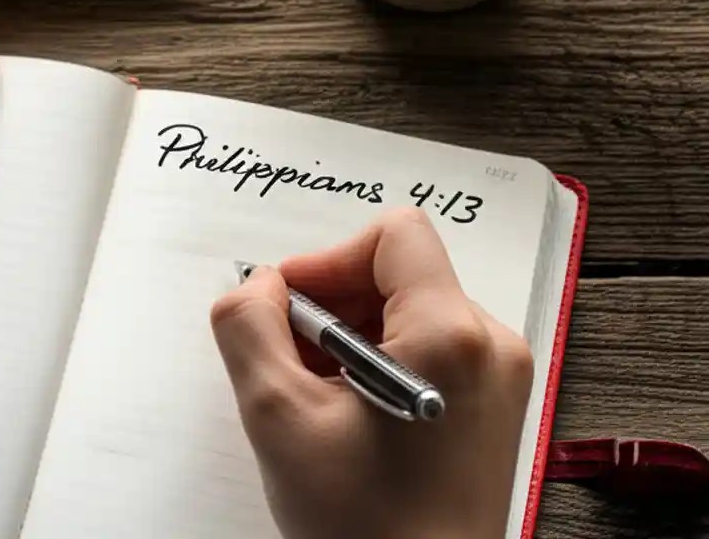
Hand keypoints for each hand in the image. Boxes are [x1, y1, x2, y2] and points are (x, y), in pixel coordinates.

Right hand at [210, 208, 533, 538]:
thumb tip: (257, 287)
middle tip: (288, 361)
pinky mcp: (489, 410)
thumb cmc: (367, 529)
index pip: (395, 236)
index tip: (288, 307)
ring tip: (313, 397)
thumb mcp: (278, 417)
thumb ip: (249, 327)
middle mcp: (490, 347)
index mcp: (451, 336)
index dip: (327, 260)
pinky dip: (375, 366)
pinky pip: (427, 353)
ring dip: (347, 339)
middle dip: (330, 306)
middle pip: (399, 274)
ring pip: (408, 315)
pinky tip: (342, 415)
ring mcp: (496, 381)